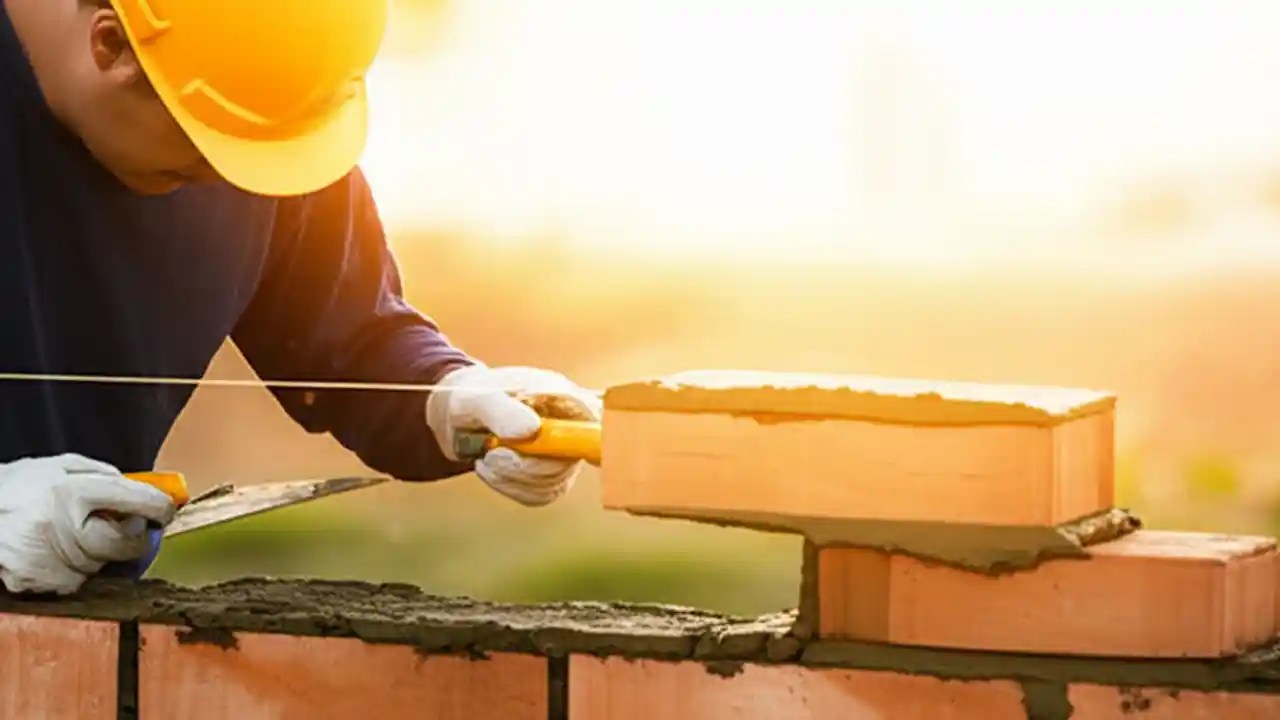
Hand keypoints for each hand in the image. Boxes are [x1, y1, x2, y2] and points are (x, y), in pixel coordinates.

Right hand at [0, 454, 176, 594]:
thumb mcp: (61, 466)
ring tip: (71, 533)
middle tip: (122, 525)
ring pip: (102, 566)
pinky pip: (75, 581)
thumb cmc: (17, 487)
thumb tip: (144, 490)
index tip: (166, 510)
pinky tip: (53, 551)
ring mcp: (50, 558)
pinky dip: (73, 569)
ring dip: (99, 553)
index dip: (162, 507)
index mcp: (74, 491)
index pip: (140, 502)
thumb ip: (105, 475)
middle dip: (132, 535)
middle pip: (127, 544)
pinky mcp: (36, 581)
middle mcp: (65, 526)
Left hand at [425, 364, 600, 505]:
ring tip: (486, 459)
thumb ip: (502, 410)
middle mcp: (568, 424)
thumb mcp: (478, 398)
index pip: (592, 417)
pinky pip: (540, 494)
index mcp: (560, 394)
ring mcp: (561, 451)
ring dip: (513, 477)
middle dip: (527, 464)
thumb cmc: (471, 396)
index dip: (592, 437)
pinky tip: (490, 470)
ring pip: (554, 481)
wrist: (457, 415)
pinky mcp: (547, 474)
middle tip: (492, 455)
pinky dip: (510, 487)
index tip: (583, 455)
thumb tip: (532, 430)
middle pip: (571, 457)